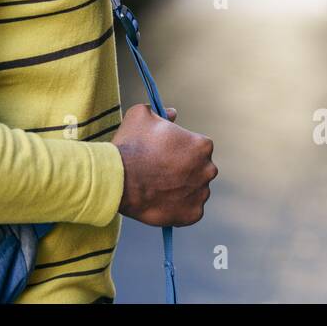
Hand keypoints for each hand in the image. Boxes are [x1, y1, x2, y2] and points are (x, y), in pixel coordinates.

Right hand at [112, 104, 215, 226]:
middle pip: (199, 168)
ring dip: (182, 188)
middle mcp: (208, 169)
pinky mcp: (193, 214)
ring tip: (158, 186)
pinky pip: (190, 209)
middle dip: (185, 168)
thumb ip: (161, 111)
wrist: (118, 179)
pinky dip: (179, 206)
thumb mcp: (141, 114)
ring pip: (195, 189)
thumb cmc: (131, 145)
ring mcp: (201, 193)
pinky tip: (162, 200)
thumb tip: (172, 114)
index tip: (166, 152)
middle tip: (161, 170)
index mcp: (202, 145)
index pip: (197, 146)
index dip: (180, 148)